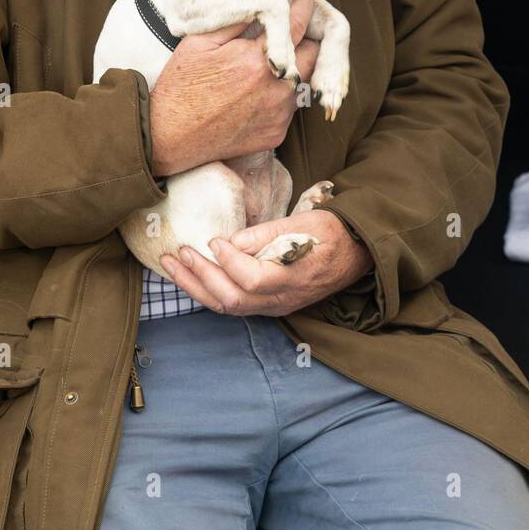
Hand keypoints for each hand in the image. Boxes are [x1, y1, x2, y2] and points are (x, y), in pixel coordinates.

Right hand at [148, 0, 319, 177]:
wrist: (170, 137)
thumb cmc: (182, 86)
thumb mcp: (200, 43)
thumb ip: (237, 16)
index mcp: (257, 60)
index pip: (296, 26)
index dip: (304, 9)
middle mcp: (276, 88)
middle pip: (312, 55)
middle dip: (305, 42)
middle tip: (290, 35)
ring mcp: (279, 113)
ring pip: (304, 82)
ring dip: (295, 69)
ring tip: (273, 63)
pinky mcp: (277, 133)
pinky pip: (292, 109)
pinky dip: (283, 97)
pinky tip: (261, 93)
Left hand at [159, 210, 371, 316]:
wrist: (355, 253)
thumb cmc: (331, 232)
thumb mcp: (304, 223)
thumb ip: (266, 234)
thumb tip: (230, 242)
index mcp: (295, 277)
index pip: (252, 279)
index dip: (228, 262)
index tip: (214, 240)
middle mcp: (283, 299)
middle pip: (233, 300)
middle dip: (201, 277)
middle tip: (180, 253)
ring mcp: (275, 306)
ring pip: (228, 307)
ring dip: (197, 287)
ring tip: (173, 266)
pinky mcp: (270, 306)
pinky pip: (234, 305)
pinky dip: (209, 292)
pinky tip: (192, 276)